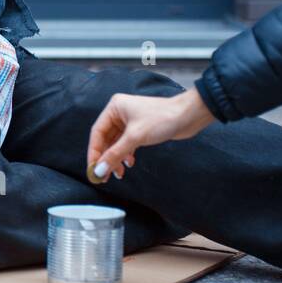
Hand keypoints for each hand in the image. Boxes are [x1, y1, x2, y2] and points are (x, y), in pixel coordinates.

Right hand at [85, 90, 216, 180]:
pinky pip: (126, 144)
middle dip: (105, 158)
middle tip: (103, 175)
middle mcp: (120, 113)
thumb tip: (100, 169)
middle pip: (105, 140)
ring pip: (116, 144)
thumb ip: (115, 154)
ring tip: (118, 173)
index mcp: (114, 108)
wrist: (188, 116)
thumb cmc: (163, 118)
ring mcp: (129, 121)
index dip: (94, 152)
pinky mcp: (139, 129)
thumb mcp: (135, 137)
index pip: (97, 133)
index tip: (93, 169)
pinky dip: (126, 155)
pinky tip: (129, 163)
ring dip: (116, 159)